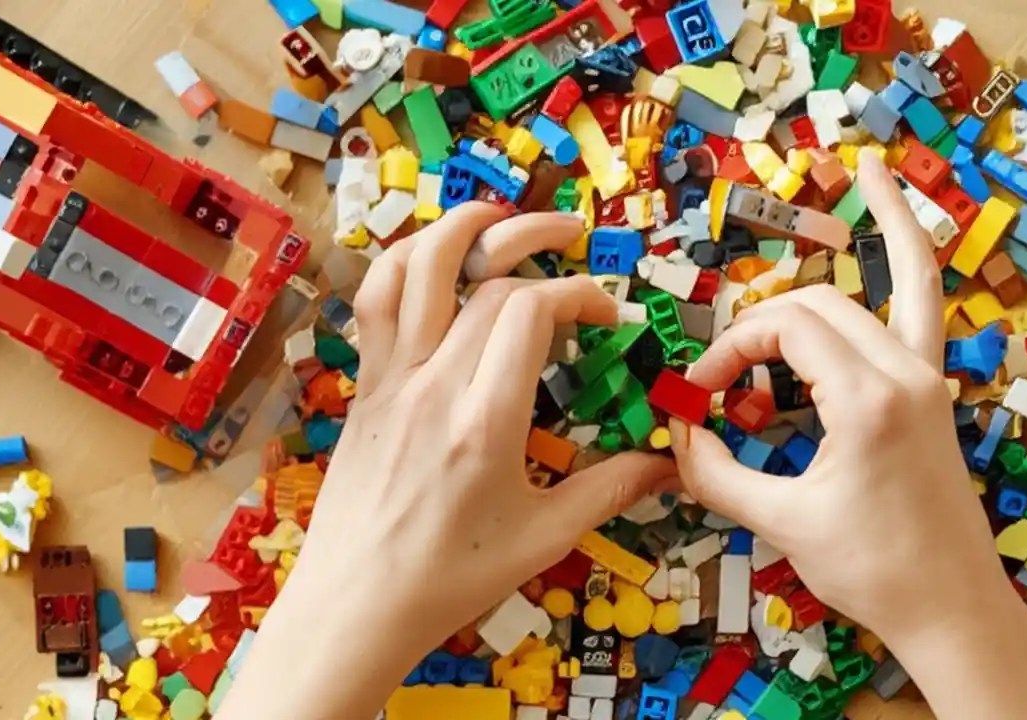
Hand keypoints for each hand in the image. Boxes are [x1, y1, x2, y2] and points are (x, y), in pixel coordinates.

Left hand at [221, 203, 672, 719]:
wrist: (354, 605)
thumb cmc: (451, 578)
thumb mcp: (543, 538)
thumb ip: (610, 490)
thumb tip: (672, 464)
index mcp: (483, 420)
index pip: (530, 311)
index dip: (577, 295)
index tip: (605, 318)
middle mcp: (432, 384)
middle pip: (485, 282)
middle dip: (536, 247)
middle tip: (574, 243)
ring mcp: (390, 379)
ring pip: (414, 268)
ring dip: (460, 227)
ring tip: (500, 216)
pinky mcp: (364, 385)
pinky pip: (375, 301)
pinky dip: (404, 261)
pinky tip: (434, 257)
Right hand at [672, 152, 1004, 641]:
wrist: (953, 610)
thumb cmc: (872, 572)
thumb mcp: (782, 523)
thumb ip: (717, 474)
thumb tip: (675, 438)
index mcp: (869, 400)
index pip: (785, 329)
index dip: (730, 350)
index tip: (700, 397)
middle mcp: (908, 373)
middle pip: (821, 303)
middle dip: (762, 323)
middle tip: (724, 375)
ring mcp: (930, 379)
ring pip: (897, 282)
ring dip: (884, 227)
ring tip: (873, 166)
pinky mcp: (934, 394)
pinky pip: (927, 310)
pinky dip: (916, 261)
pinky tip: (907, 223)